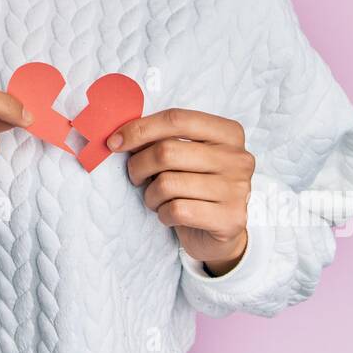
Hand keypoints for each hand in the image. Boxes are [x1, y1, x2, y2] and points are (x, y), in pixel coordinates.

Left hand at [109, 108, 254, 274]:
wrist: (222, 233)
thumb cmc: (196, 188)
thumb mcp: (185, 156)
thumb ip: (163, 140)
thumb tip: (121, 136)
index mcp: (228, 133)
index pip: (176, 119)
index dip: (140, 129)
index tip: (115, 142)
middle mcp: (238, 158)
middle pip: (167, 151)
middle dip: (139, 165)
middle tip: (135, 176)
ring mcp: (237, 189)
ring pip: (168, 183)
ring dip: (151, 194)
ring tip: (156, 199)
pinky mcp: (230, 219)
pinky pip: (177, 210)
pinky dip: (163, 214)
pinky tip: (169, 214)